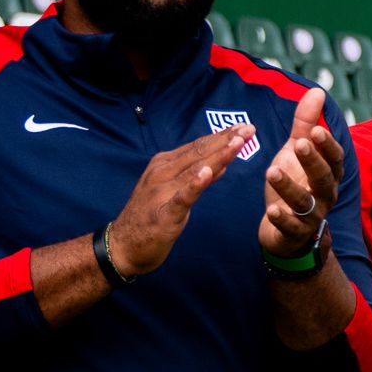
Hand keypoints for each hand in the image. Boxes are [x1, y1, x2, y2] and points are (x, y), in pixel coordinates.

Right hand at [108, 122, 253, 276]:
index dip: (222, 136)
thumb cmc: (150, 218)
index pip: (199, 146)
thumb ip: (196, 177)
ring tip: (237, 143)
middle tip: (249, 128)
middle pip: (199, 153)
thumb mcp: (175, 192)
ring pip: (194, 170)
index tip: (245, 126)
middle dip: (226, 140)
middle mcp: (162, 173)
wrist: (122, 245)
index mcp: (165, 165)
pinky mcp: (164, 213)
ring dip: (217, 155)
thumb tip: (220, 164)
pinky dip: (194, 184)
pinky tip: (207, 173)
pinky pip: (182, 197)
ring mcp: (162, 191)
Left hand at [256, 88, 343, 260]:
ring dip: (289, 187)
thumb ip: (305, 124)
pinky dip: (282, 219)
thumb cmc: (295, 183)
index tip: (317, 130)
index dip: (328, 145)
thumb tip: (317, 91)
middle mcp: (324, 195)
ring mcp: (310, 216)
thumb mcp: (296, 151)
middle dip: (314, 161)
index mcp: (328, 174)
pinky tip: (271, 210)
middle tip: (301, 143)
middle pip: (324, 178)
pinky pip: (291, 227)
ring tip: (272, 171)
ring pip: (305, 202)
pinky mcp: (294, 233)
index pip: (334, 158)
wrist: (284, 229)